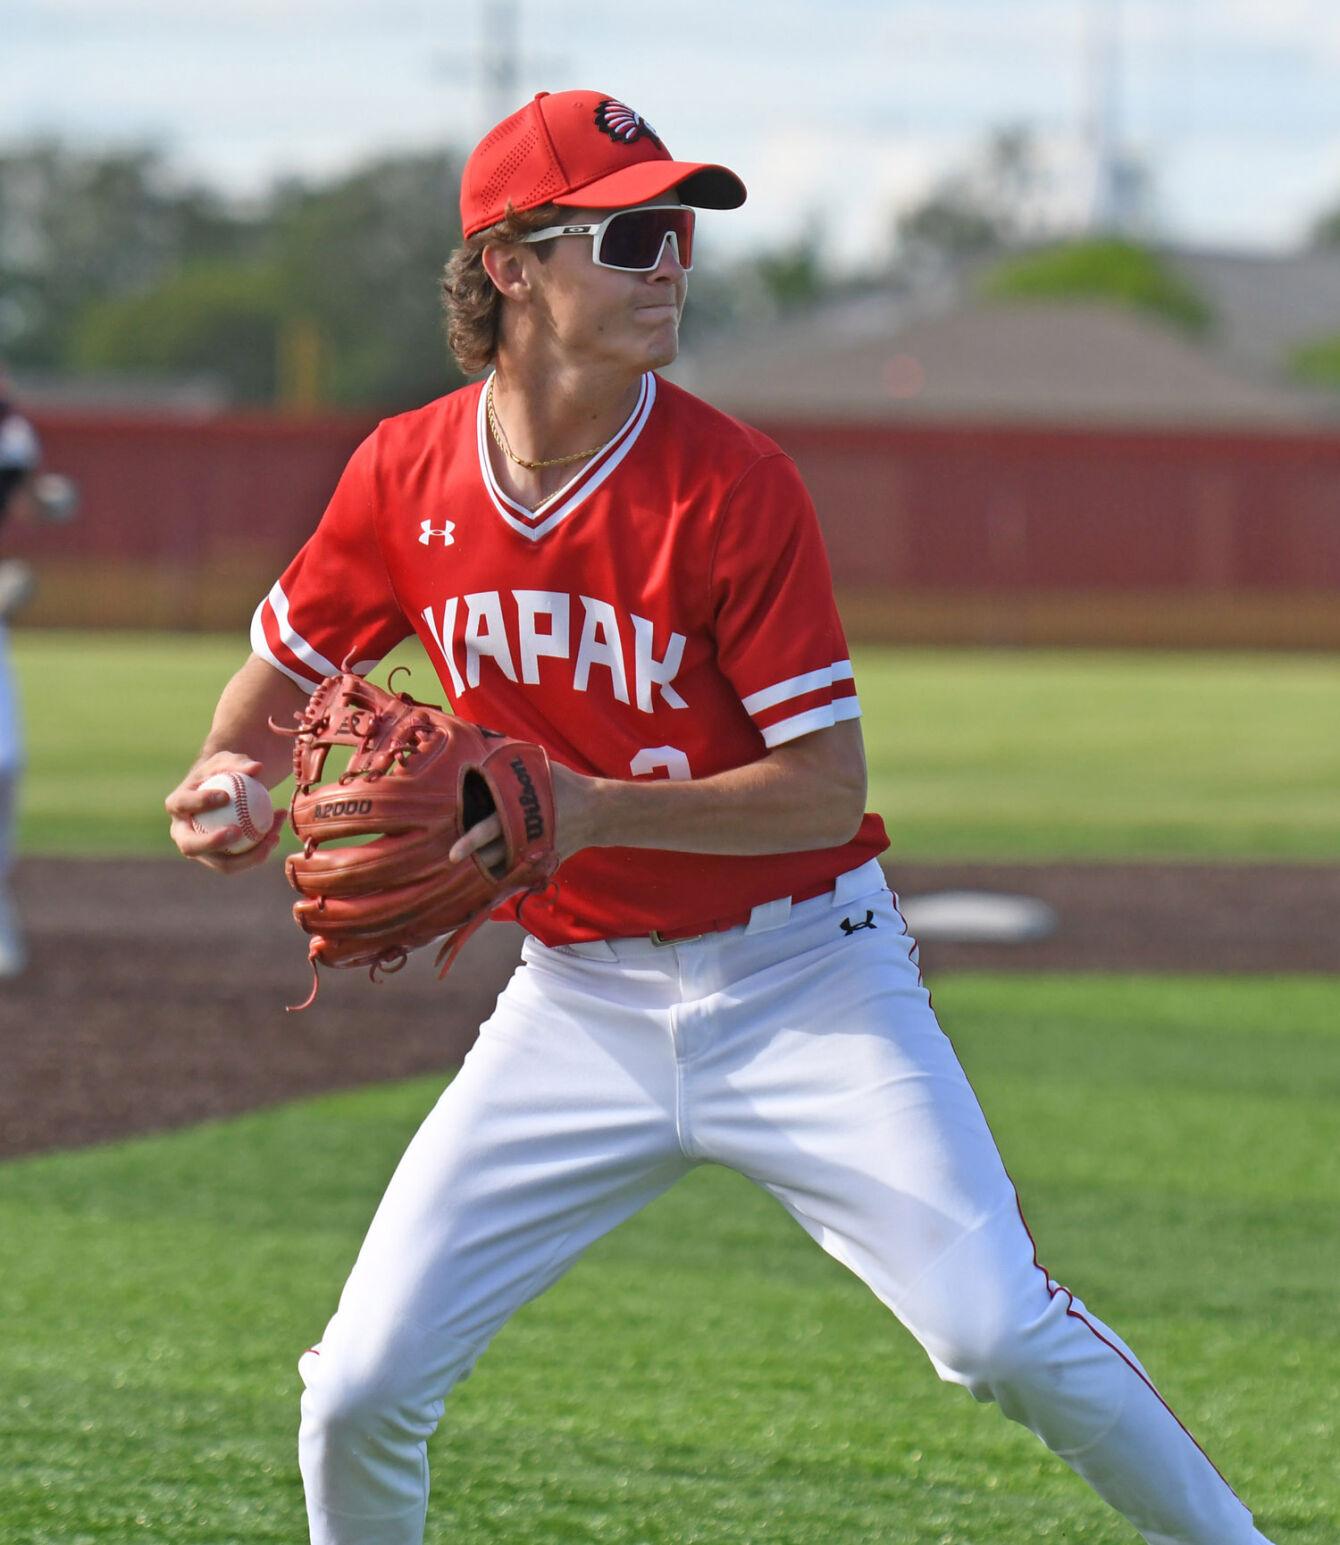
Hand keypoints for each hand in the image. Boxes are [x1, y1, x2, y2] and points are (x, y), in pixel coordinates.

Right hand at [164, 753, 285, 873]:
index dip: (200, 802)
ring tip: (271, 836)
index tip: (225, 795)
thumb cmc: (224, 772)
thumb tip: (257, 768)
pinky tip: (276, 836)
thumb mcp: (230, 761)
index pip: (182, 804)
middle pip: (191, 846)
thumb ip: (241, 763)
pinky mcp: (220, 861)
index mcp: (177, 805)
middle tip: (237, 831)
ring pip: (222, 863)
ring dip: (248, 854)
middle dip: (211, 843)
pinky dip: (260, 851)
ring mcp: (201, 852)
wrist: (226, 792)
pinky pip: (241, 861)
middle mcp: (182, 833)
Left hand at [448, 761, 597, 867]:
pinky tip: (491, 866)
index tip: (453, 854)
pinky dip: (502, 868)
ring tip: (469, 858)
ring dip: (485, 862)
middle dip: (472, 856)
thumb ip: (510, 766)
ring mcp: (534, 852)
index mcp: (521, 814)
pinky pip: (516, 870)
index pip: (490, 829)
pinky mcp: (541, 861)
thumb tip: (482, 753)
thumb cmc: (564, 784)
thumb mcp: (538, 768)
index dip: (470, 842)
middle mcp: (525, 837)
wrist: (596, 812)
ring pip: (502, 864)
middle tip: (451, 858)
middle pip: (492, 854)